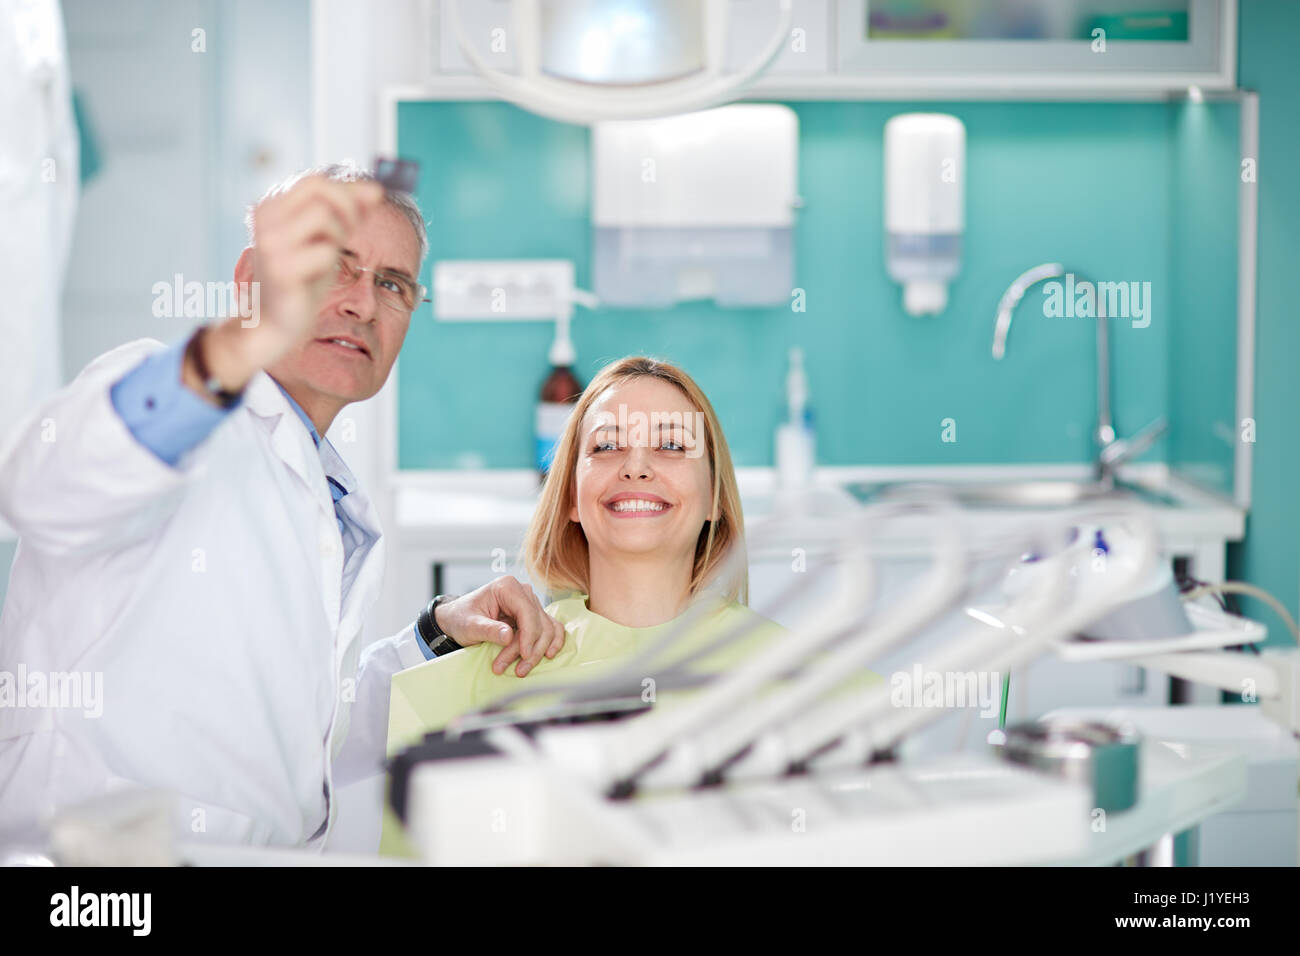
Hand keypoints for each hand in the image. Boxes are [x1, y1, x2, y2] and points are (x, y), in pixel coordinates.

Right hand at [198, 176, 385, 391]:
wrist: (274, 323)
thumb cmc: (302, 280)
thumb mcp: (327, 240)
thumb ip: (347, 214)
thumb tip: (377, 190)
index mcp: (272, 208)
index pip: (316, 181)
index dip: (348, 191)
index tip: (367, 208)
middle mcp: (266, 219)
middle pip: (321, 191)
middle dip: (348, 208)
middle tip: (349, 234)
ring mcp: (271, 243)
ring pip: (324, 216)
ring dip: (338, 236)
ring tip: (328, 255)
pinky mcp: (281, 270)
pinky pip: (325, 252)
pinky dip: (330, 263)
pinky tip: (315, 277)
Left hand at [434, 577, 565, 676]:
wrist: (457, 619)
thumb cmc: (461, 619)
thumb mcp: (469, 626)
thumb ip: (489, 630)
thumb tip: (508, 636)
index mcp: (507, 587)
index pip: (527, 611)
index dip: (528, 636)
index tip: (523, 656)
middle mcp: (523, 592)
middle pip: (538, 623)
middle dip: (529, 649)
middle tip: (516, 670)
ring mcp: (530, 603)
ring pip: (545, 628)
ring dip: (537, 651)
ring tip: (521, 670)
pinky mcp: (534, 615)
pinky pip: (551, 628)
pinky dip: (552, 642)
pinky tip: (549, 655)